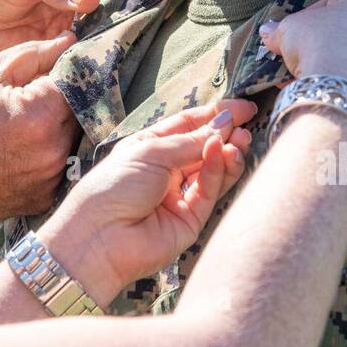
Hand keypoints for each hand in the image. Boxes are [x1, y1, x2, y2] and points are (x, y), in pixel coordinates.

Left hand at [0, 0, 135, 58]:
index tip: (146, 18)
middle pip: (124, 14)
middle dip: (130, 31)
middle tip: (137, 49)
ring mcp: (81, 26)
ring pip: (109, 41)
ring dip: (113, 53)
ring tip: (120, 67)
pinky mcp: (67, 51)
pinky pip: (87, 60)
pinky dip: (92, 69)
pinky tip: (99, 78)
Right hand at [0, 31, 79, 223]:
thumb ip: (32, 54)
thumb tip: (69, 40)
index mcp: (40, 113)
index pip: (76, 77)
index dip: (65, 67)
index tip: (52, 66)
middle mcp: (54, 149)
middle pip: (80, 109)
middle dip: (64, 97)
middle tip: (33, 94)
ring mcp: (51, 177)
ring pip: (73, 137)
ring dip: (59, 124)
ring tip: (23, 122)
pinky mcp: (46, 197)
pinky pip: (62, 164)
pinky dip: (50, 152)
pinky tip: (21, 147)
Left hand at [38, 100, 255, 307]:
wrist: (98, 238)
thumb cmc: (112, 186)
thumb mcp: (150, 152)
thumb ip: (190, 141)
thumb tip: (223, 124)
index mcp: (150, 148)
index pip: (189, 126)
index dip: (215, 115)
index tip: (243, 107)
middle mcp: (167, 171)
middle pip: (204, 147)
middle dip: (226, 133)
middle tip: (248, 122)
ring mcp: (179, 196)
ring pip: (213, 170)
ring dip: (228, 152)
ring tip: (241, 139)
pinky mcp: (191, 220)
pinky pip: (210, 191)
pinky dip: (218, 170)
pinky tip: (223, 153)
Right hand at [259, 0, 346, 107]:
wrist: (340, 91)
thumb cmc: (317, 45)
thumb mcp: (289, 29)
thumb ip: (280, 28)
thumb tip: (268, 31)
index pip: (334, 3)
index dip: (308, 17)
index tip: (293, 33)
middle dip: (327, 41)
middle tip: (303, 53)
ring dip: (338, 62)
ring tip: (310, 75)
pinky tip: (325, 89)